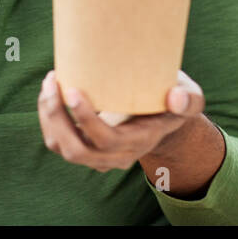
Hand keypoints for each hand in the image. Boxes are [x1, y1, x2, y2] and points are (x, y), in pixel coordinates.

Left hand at [38, 69, 205, 171]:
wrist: (160, 117)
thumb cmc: (172, 100)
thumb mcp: (189, 97)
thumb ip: (189, 99)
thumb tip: (176, 98)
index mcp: (138, 142)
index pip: (106, 140)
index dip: (86, 119)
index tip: (74, 90)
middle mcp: (116, 156)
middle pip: (76, 150)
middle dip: (58, 117)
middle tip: (52, 82)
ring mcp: (97, 156)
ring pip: (61, 147)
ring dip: (48, 116)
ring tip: (50, 82)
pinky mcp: (83, 148)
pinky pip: (57, 141)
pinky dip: (48, 118)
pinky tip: (50, 92)